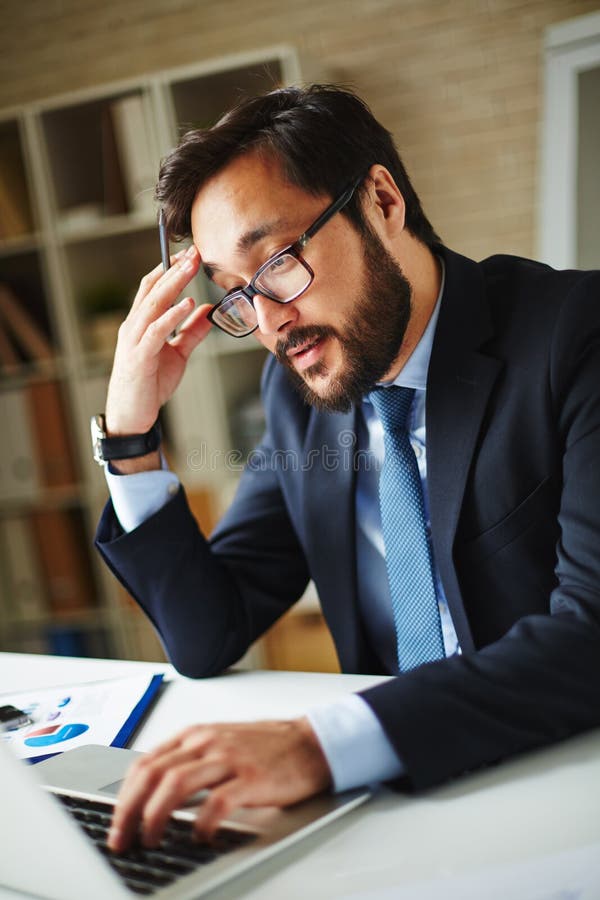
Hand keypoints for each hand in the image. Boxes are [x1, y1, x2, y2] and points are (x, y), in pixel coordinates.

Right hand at [105, 245, 211, 437]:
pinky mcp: (139, 357)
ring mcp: (134, 341)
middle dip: (174, 269)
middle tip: (194, 252)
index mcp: (140, 324)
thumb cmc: (150, 385)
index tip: (189, 254)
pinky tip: (187, 304)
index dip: (170, 269)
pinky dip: (171, 316)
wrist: (132, 416)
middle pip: (153, 290)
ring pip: (153, 304)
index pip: (152, 288)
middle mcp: (133, 327)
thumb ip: (192, 332)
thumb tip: (209, 312)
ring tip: (191, 268)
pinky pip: (155, 331)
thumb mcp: (177, 354)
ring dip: (173, 284)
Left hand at [107, 717, 331, 851]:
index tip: (116, 822)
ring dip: (155, 817)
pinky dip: (201, 824)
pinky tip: (198, 838)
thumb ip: (188, 761)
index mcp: (195, 735)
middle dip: (129, 811)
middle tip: (122, 839)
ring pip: (176, 784)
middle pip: (153, 774)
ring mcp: (229, 759)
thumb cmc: (265, 748)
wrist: (309, 743)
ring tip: (151, 841)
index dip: (123, 796)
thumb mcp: (218, 743)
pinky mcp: (251, 778)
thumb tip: (150, 794)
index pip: (145, 763)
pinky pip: (216, 803)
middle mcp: (207, 743)